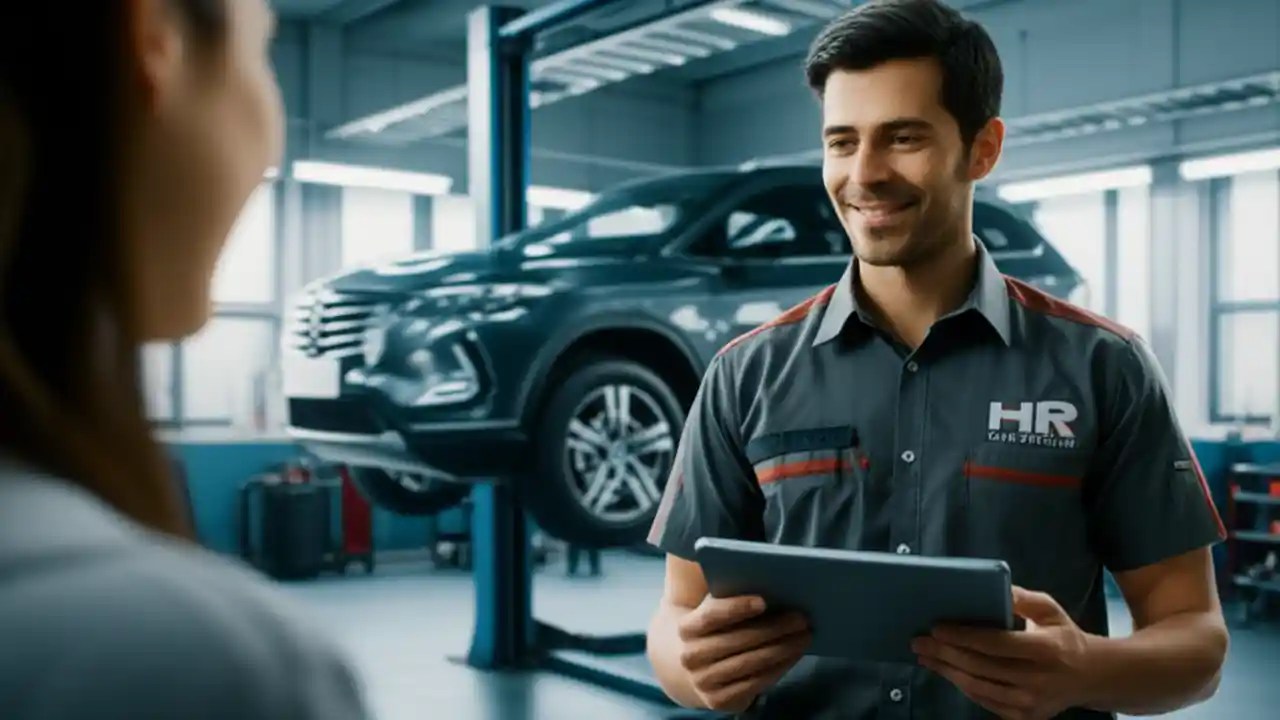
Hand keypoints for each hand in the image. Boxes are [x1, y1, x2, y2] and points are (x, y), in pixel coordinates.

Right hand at [676, 595, 810, 713]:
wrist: (698, 667)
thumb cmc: (717, 630)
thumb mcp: (716, 611)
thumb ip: (731, 598)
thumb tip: (772, 588)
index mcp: (686, 628)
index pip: (710, 616)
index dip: (736, 608)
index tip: (763, 601)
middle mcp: (690, 656)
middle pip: (738, 640)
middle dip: (774, 628)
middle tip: (801, 619)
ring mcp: (702, 681)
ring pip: (750, 662)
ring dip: (782, 649)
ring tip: (804, 636)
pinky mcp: (718, 700)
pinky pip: (755, 683)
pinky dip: (778, 668)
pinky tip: (793, 656)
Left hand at [913, 586, 1092, 719]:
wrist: (1091, 676)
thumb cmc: (1063, 636)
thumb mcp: (1049, 609)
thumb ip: (1021, 598)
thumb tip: (990, 585)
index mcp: (1045, 649)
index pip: (995, 644)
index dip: (962, 636)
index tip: (936, 627)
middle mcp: (1038, 680)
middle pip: (981, 667)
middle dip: (945, 653)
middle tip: (918, 642)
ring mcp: (1030, 703)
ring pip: (978, 687)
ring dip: (947, 671)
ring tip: (926, 657)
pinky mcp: (1024, 717)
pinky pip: (985, 701)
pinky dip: (962, 685)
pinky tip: (947, 671)